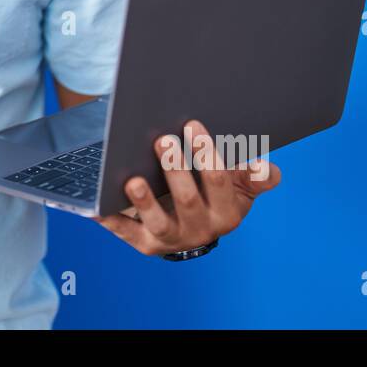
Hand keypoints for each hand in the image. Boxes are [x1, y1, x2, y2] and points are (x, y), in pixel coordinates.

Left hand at [90, 119, 282, 255]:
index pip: (220, 181)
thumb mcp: (239, 188)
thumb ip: (253, 178)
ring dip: (145, 201)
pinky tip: (97, 207)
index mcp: (227, 213)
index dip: (207, 153)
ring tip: (133, 180)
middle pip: (188, 200)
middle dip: (176, 170)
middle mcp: (201, 229)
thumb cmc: (214, 196)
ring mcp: (171, 238)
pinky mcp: (145, 243)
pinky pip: (126, 232)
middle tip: (162, 141)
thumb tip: (269, 170)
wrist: (194, 229)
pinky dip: (111, 220)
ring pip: (159, 222)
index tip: (192, 124)